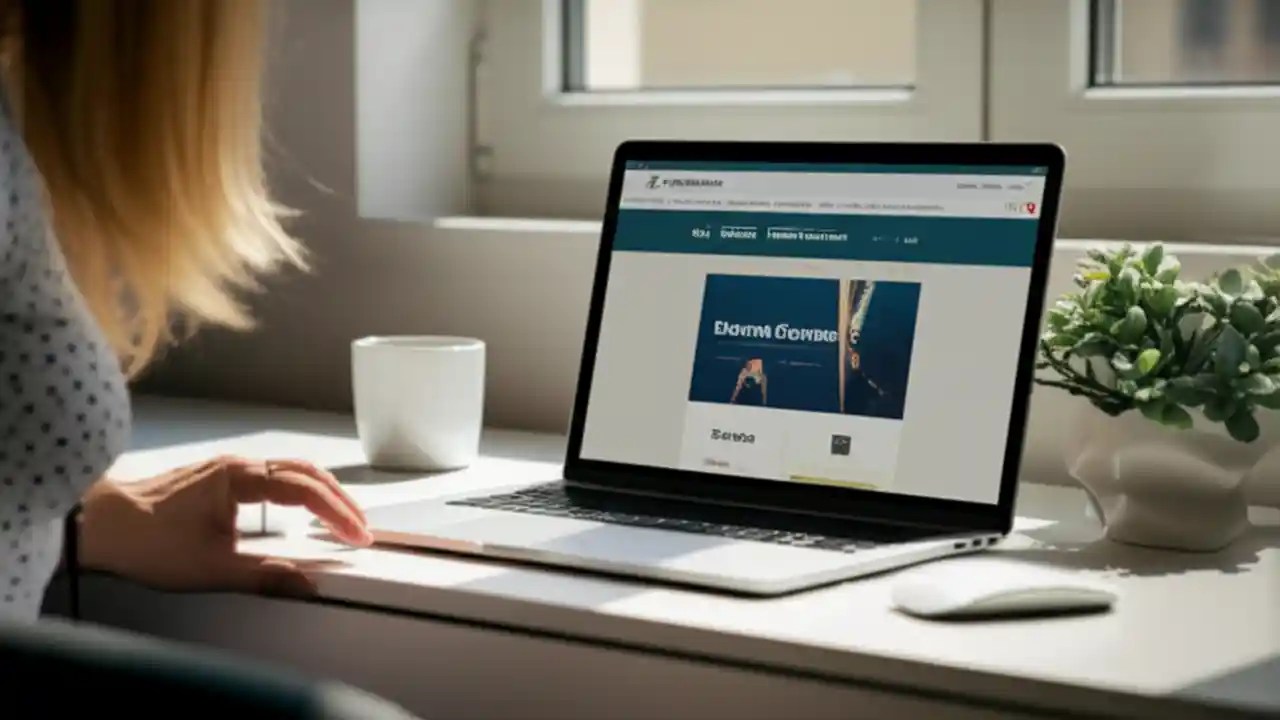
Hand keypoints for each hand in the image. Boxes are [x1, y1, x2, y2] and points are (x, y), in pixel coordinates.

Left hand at [79, 455, 372, 596]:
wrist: (99, 524)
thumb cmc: (148, 542)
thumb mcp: (210, 569)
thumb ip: (264, 577)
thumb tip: (307, 586)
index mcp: (239, 479)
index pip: (305, 489)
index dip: (337, 512)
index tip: (358, 536)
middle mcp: (237, 466)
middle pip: (306, 472)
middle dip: (339, 499)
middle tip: (360, 528)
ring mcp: (228, 468)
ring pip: (289, 469)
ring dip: (321, 492)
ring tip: (340, 518)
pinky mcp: (218, 477)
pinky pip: (272, 475)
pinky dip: (299, 489)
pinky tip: (302, 508)